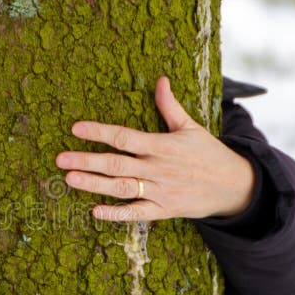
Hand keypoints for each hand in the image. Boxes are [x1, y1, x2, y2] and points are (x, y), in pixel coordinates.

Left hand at [55, 76, 254, 220]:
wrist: (234, 186)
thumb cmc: (208, 153)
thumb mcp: (191, 127)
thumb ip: (170, 106)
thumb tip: (160, 79)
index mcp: (162, 145)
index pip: (125, 136)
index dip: (100, 132)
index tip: (76, 128)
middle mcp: (157, 169)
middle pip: (116, 164)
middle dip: (87, 160)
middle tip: (60, 158)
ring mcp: (159, 191)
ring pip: (121, 188)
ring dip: (94, 184)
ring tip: (69, 178)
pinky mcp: (163, 210)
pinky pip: (136, 213)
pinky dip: (116, 214)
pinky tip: (95, 211)